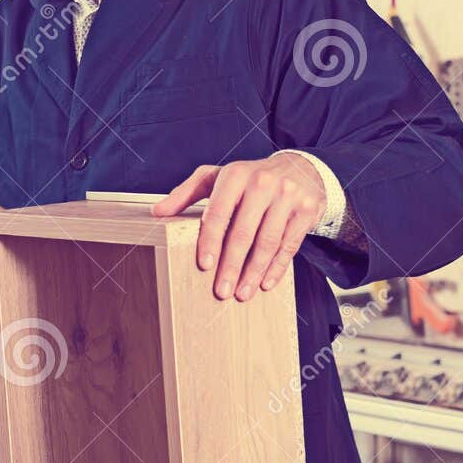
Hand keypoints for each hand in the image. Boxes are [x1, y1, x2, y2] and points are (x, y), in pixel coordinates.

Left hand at [152, 155, 324, 301]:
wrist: (301, 168)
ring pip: (268, 242)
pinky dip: (277, 268)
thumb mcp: (217, 177)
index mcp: (236, 174)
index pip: (219, 212)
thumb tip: (157, 213)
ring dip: (254, 272)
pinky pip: (289, 245)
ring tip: (242, 293)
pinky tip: (265, 283)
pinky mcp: (306, 210)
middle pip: (244, 232)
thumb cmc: (250, 178)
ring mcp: (287, 196)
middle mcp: (262, 182)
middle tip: (221, 291)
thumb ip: (187, 193)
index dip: (211, 240)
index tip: (204, 266)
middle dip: (231, 265)